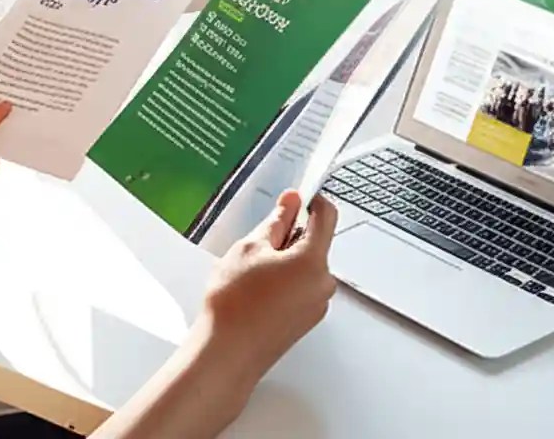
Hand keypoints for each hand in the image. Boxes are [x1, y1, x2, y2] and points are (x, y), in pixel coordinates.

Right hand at [199, 190, 338, 389]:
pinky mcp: (306, 320)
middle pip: (315, 243)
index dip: (311, 201)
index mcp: (314, 261)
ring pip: (306, 267)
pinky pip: (300, 288)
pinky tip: (256, 292)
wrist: (226, 354)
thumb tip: (291, 202)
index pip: (327, 216)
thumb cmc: (234, 304)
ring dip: (284, 260)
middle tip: (257, 244)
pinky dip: (283, 282)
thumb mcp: (249, 248)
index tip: (295, 199)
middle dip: (290, 236)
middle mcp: (323, 284)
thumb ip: (276, 220)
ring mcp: (316, 305)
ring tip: (251, 273)